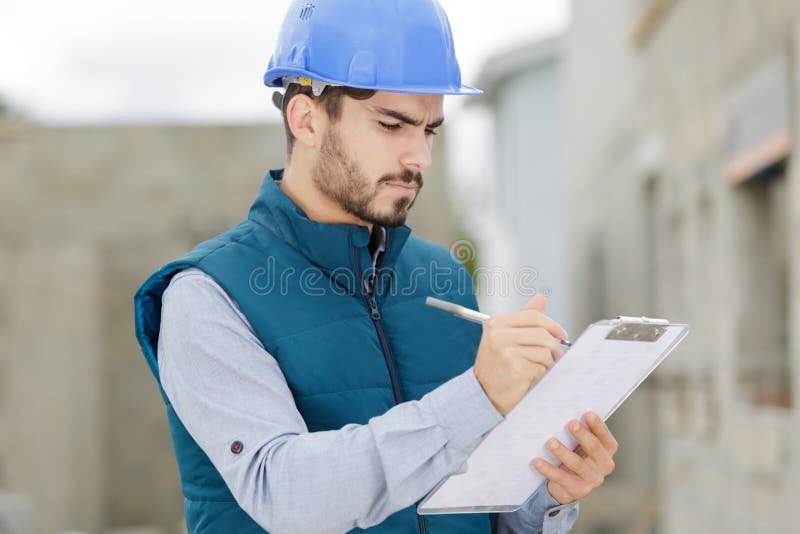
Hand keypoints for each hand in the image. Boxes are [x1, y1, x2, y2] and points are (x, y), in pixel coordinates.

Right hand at [473, 294, 568, 414]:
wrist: (483, 392)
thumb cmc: (496, 364)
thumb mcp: (504, 336)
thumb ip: (524, 317)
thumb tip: (540, 298)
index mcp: (497, 323)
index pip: (534, 316)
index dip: (552, 325)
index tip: (561, 335)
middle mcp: (499, 335)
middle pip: (542, 333)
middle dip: (554, 346)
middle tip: (555, 354)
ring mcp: (506, 352)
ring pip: (544, 351)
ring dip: (546, 362)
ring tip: (536, 366)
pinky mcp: (515, 369)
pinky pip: (541, 367)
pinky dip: (540, 373)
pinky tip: (529, 376)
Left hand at [531, 412, 617, 503]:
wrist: (568, 485)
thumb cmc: (575, 455)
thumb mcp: (580, 444)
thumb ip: (579, 431)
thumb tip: (563, 411)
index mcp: (608, 450)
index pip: (605, 437)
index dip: (598, 425)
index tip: (587, 413)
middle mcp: (604, 465)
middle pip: (594, 448)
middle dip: (582, 435)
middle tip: (570, 423)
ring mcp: (593, 480)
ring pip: (577, 464)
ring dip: (563, 452)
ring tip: (550, 441)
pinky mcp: (578, 490)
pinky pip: (561, 478)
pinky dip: (548, 469)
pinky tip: (536, 461)